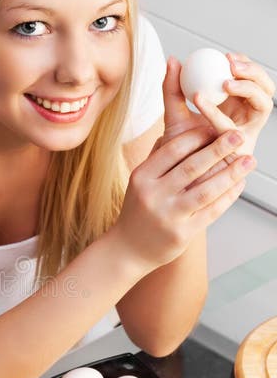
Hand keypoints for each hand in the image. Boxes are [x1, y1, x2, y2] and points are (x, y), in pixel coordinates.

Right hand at [112, 124, 254, 271]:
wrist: (128, 249)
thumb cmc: (139, 210)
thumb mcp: (140, 182)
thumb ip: (160, 159)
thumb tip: (187, 132)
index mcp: (142, 177)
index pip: (173, 150)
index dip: (197, 137)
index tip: (215, 128)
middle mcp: (153, 195)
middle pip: (192, 167)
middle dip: (219, 149)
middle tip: (238, 135)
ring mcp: (168, 216)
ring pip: (205, 190)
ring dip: (231, 174)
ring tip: (249, 161)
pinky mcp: (182, 234)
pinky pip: (211, 211)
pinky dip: (228, 197)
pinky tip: (239, 185)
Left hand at [157, 53, 273, 183]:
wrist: (176, 177)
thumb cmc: (177, 147)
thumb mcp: (174, 114)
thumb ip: (172, 89)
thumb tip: (173, 59)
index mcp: (234, 104)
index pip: (250, 76)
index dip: (244, 63)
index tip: (226, 55)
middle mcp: (246, 116)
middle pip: (265, 86)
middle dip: (254, 71)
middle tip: (232, 63)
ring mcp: (248, 131)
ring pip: (265, 102)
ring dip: (250, 87)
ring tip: (226, 82)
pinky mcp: (243, 148)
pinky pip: (242, 125)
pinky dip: (224, 112)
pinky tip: (203, 102)